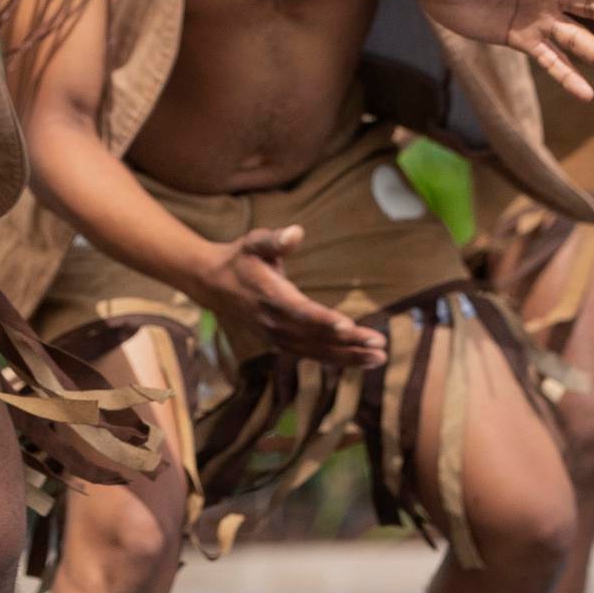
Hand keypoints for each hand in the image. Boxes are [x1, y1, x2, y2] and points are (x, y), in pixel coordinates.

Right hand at [201, 226, 387, 368]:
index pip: (300, 312)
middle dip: (348, 343)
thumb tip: (296, 232)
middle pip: (315, 337)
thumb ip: (274, 239)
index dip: (324, 321)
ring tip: (379, 357)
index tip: (348, 327)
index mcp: (270, 297)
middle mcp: (274, 323)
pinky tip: (362, 361)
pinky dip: (336, 360)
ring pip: (316, 352)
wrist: (213, 285)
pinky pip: (311, 355)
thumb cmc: (240, 259)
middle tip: (379, 344)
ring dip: (349, 357)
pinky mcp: (281, 344)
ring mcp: (277, 337)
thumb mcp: (253, 242)